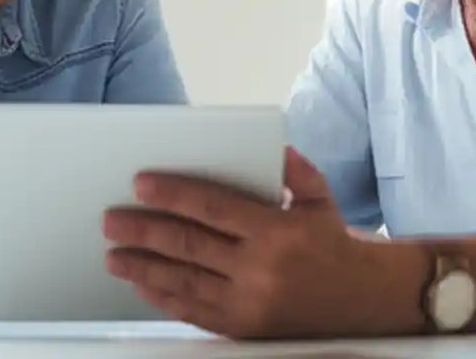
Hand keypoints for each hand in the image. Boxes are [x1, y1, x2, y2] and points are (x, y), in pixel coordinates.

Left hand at [102, 147, 383, 338]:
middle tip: (112, 221)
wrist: (362, 300)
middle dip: (143, 231)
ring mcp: (249, 304)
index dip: (173, 195)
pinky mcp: (243, 329)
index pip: (212, 208)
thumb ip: (294, 169)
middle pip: (188, 246)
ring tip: (114, 256)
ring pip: (183, 282)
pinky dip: (164, 298)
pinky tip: (144, 285)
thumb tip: (271, 146)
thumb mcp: (321, 197)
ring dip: (143, 268)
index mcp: (276, 231)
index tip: (140, 185)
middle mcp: (260, 269)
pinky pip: (194, 312)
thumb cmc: (333, 243)